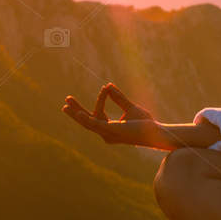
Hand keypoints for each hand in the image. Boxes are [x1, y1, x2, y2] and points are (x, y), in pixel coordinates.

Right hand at [61, 83, 177, 149]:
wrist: (155, 133)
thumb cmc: (145, 123)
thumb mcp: (130, 107)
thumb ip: (119, 98)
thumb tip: (108, 85)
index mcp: (110, 129)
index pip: (98, 114)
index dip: (100, 100)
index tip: (105, 87)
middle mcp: (106, 133)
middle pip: (87, 122)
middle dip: (75, 112)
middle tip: (65, 103)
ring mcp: (108, 133)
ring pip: (88, 122)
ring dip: (77, 113)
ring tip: (67, 105)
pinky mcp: (111, 131)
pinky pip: (95, 124)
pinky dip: (86, 118)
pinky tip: (79, 113)